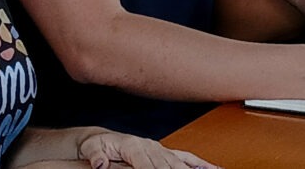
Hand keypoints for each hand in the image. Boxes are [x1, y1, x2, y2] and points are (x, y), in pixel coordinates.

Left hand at [78, 131, 220, 168]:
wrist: (102, 139)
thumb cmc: (96, 146)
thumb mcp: (91, 149)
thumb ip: (95, 156)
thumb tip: (100, 164)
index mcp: (133, 144)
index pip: (147, 164)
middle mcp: (150, 145)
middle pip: (168, 165)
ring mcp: (159, 149)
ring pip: (180, 162)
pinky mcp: (165, 153)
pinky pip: (186, 158)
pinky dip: (199, 164)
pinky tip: (213, 168)